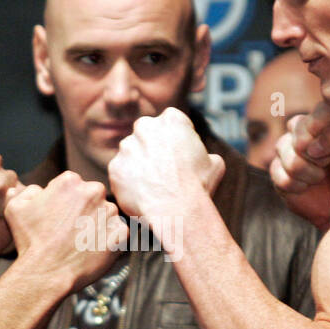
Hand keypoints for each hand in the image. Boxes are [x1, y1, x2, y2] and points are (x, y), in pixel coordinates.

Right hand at [4, 172, 127, 290]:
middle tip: (71, 232)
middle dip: (84, 211)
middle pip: (93, 198)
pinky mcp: (121, 233)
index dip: (65, 203)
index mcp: (70, 181)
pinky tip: (93, 251)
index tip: (59, 218)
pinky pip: (119, 234)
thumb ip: (28, 190)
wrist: (46, 272)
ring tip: (80, 244)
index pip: (73, 186)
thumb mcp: (15, 207)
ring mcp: (110, 212)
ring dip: (97, 226)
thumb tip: (40, 189)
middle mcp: (94, 191)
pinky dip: (109, 242)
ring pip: (107, 216)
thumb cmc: (30, 241)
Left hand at [107, 107, 223, 225]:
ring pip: (131, 153)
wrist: (177, 209)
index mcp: (171, 119)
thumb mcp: (215, 163)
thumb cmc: (198, 185)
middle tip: (163, 171)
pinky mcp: (114, 167)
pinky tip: (142, 194)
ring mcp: (126, 147)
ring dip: (139, 165)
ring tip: (153, 186)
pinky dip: (128, 183)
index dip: (175, 140)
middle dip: (153, 148)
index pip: (170, 123)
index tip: (179, 156)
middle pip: (146, 134)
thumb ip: (204, 153)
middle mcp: (145, 126)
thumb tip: (205, 158)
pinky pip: (121, 173)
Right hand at [269, 103, 329, 229]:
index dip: (321, 126)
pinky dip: (297, 186)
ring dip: (309, 172)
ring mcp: (286, 148)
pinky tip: (306, 187)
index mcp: (328, 121)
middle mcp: (303, 130)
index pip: (321, 111)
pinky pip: (281, 176)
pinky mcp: (276, 170)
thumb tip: (311, 146)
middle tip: (327, 164)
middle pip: (298, 128)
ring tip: (319, 177)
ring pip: (289, 154)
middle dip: (315, 152)